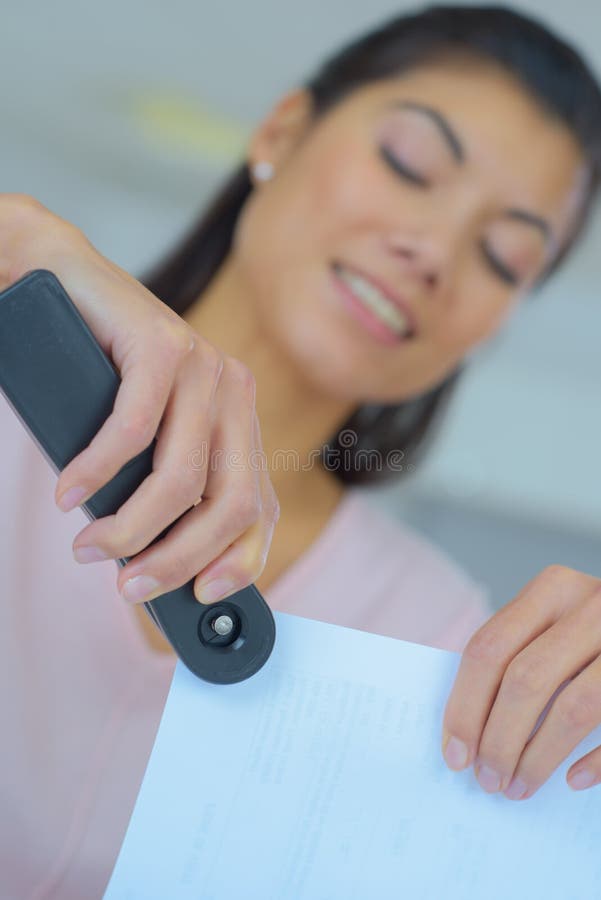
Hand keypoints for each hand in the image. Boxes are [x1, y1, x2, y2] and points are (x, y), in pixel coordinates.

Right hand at [0, 193, 279, 604]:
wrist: (66, 280)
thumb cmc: (101, 372)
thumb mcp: (146, 440)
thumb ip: (164, 487)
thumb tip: (158, 565)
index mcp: (239, 418)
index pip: (258, 506)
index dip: (240, 561)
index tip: (202, 598)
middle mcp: (233, 391)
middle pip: (229, 504)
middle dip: (179, 559)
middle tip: (128, 584)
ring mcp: (202, 366)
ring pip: (180, 479)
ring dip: (130, 528)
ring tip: (87, 547)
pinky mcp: (162, 344)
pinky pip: (133, 433)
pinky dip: (97, 474)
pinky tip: (70, 494)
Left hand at [441, 564, 600, 799]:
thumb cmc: (589, 634)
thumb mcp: (553, 624)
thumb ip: (515, 656)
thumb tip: (463, 732)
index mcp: (553, 589)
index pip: (490, 647)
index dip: (465, 705)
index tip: (455, 753)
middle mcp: (592, 607)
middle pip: (526, 679)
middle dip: (498, 738)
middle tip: (486, 779)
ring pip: (572, 707)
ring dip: (537, 758)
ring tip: (517, 788)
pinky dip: (594, 760)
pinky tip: (572, 779)